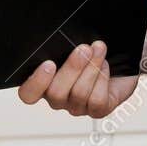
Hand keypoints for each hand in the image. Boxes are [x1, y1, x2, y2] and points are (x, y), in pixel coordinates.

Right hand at [17, 40, 142, 118]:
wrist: (118, 58)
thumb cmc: (89, 50)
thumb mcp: (71, 43)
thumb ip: (60, 45)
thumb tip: (59, 34)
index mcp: (44, 82)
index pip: (28, 93)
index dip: (36, 82)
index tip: (49, 64)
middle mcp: (57, 98)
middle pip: (55, 93)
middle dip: (72, 68)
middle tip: (84, 49)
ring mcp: (76, 106)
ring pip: (79, 94)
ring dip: (92, 68)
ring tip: (99, 49)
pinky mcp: (97, 111)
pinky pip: (96, 101)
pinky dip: (103, 79)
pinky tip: (105, 67)